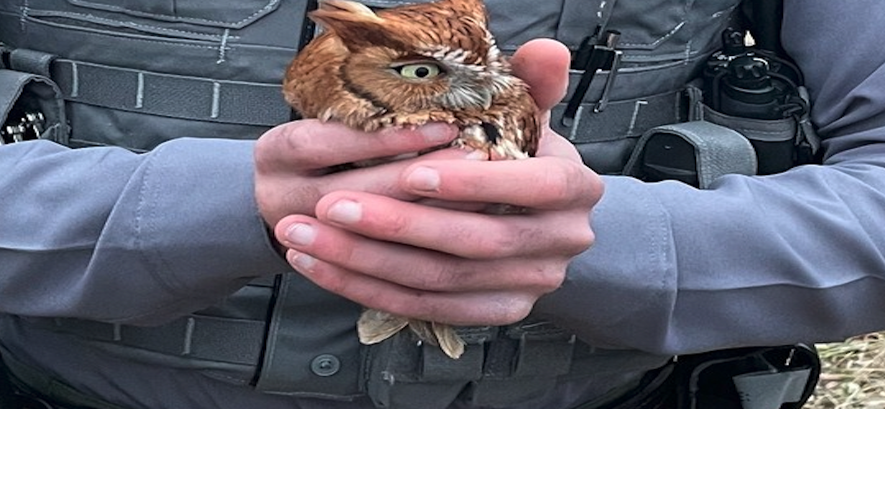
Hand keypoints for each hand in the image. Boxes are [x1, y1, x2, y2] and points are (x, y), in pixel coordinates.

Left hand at [273, 39, 604, 326]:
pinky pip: (426, 308)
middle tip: (333, 205)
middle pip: (475, 243)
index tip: (412, 175)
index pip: (534, 188)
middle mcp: (560, 243)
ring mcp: (530, 285)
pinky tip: (326, 267)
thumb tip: (545, 51)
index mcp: (575, 189)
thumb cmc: (519, 157)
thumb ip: (530, 82)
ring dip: (367, 261)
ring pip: (440, 280)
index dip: (475, 185)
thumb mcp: (525, 115)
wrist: (532, 216)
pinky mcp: (496, 311)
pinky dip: (370, 290)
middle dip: (397, 226)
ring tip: (309, 236)